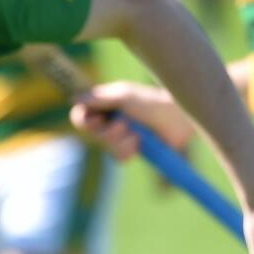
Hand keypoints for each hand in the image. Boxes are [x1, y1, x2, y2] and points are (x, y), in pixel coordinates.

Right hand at [68, 81, 196, 159]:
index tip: (97, 120)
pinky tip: (140, 145)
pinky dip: (127, 151)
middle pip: (93, 134)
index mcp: (107, 103)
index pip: (82, 115)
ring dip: (121, 143)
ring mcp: (123, 135)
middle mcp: (112, 119)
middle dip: (109, 133)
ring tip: (137, 136)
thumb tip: (74, 99)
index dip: (85, 121)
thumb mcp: (124, 96)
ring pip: (106, 148)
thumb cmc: (153, 101)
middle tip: (126, 126)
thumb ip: (99, 98)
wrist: (179, 118)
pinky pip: (119, 157)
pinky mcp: (133, 149)